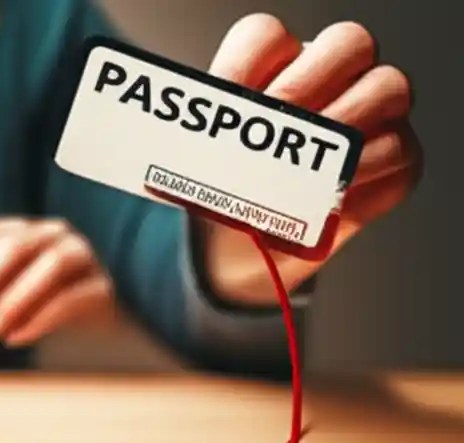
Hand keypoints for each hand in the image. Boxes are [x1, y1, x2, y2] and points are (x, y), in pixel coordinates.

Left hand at [0, 218, 113, 346]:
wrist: (107, 318)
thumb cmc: (47, 302)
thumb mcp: (9, 291)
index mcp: (21, 230)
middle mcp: (53, 234)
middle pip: (11, 247)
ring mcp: (83, 256)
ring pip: (49, 266)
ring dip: (9, 301)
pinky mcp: (105, 287)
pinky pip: (73, 298)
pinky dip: (39, 319)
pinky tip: (14, 339)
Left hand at [199, 14, 422, 304]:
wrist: (233, 255)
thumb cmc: (215, 198)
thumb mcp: (193, 168)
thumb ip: (205, 141)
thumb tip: (209, 132)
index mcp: (271, 68)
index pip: (267, 36)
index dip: (246, 66)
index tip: (227, 103)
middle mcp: (327, 79)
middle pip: (348, 42)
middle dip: (307, 84)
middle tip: (279, 129)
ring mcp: (368, 116)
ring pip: (387, 87)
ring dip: (346, 128)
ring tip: (307, 171)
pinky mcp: (395, 161)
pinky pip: (400, 151)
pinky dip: (367, 177)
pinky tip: (329, 200)